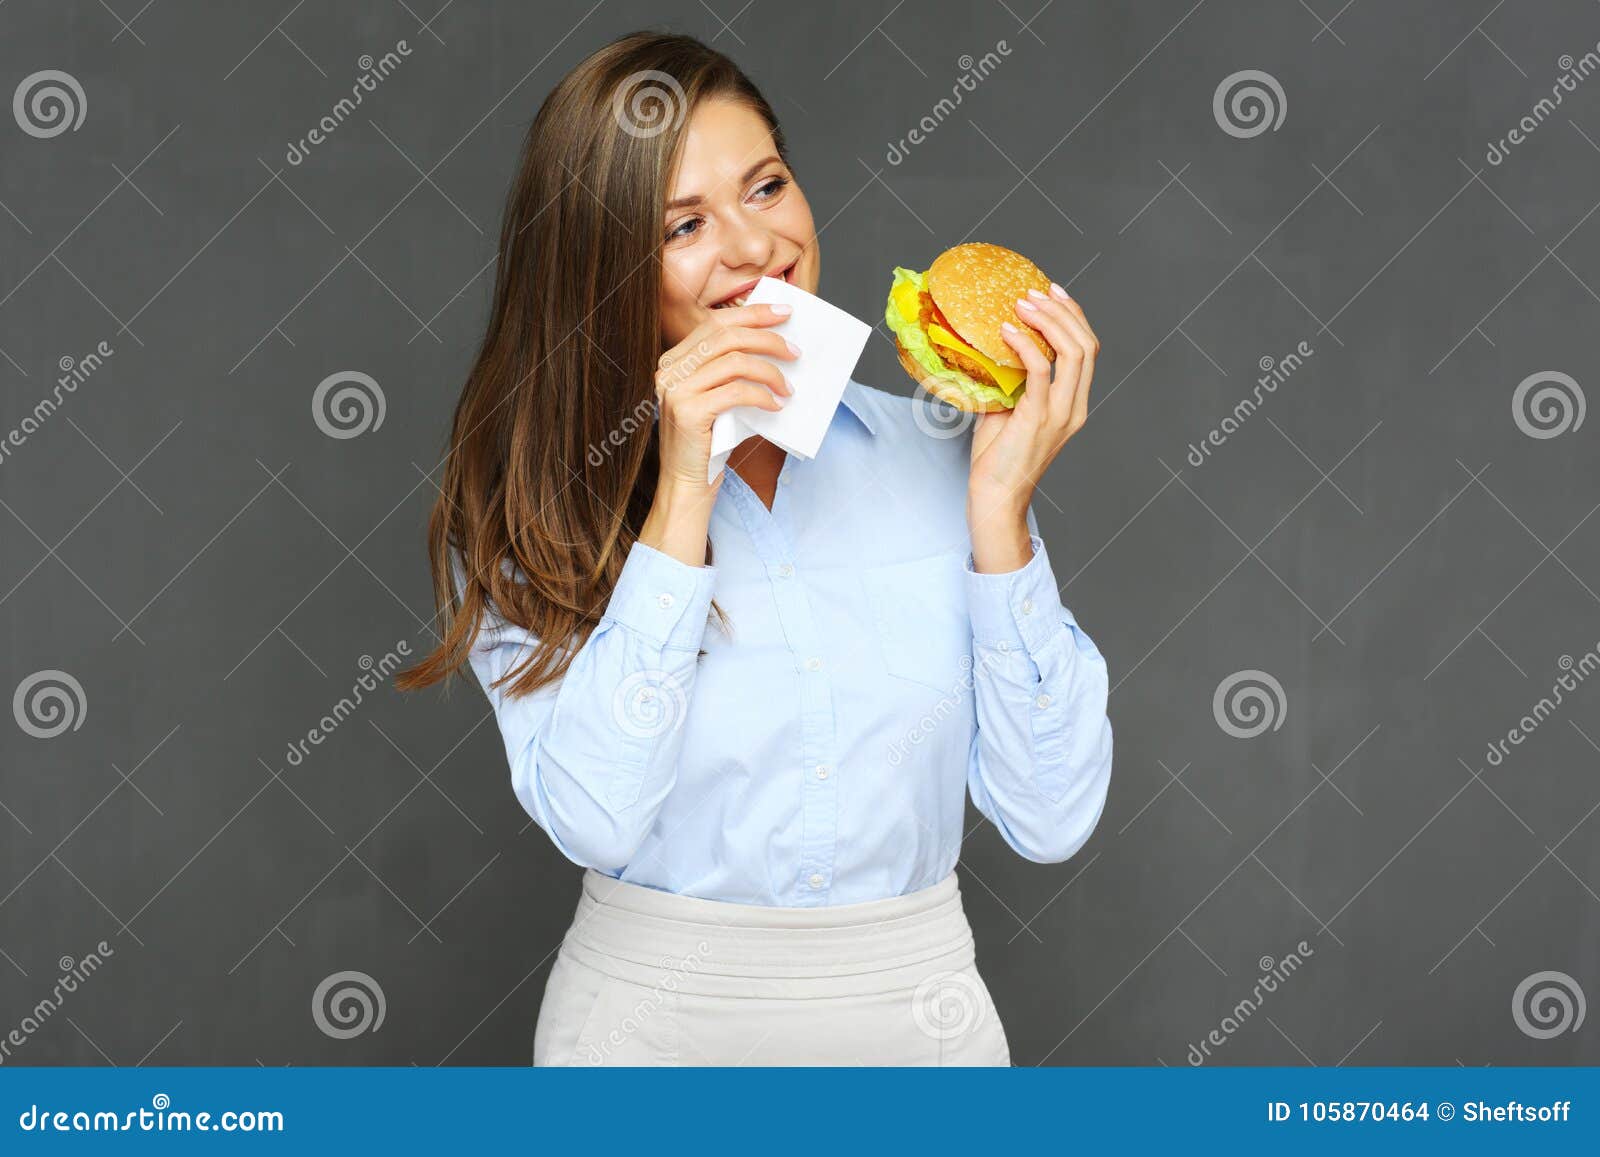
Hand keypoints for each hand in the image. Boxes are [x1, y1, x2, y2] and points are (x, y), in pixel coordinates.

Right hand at [653, 302, 797, 497]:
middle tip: (795, 352)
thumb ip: (734, 371)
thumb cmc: (709, 443)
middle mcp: (669, 370)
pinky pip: (736, 392)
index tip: (783, 313)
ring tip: (788, 388)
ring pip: (734, 362)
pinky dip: (762, 396)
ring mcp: (675, 390)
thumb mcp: (719, 398)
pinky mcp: (688, 412)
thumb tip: (778, 346)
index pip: (715, 324)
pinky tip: (776, 406)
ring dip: (770, 372)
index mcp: (674, 360)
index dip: (752, 314)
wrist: (686, 484)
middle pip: (726, 337)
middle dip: (767, 339)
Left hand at [967, 282, 1097, 522]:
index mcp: (1074, 404)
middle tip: (1033, 292)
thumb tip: (991, 346)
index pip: (1088, 350)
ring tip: (1022, 304)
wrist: (995, 497)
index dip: (1074, 316)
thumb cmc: (997, 457)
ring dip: (1048, 321)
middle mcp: (1075, 407)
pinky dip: (1026, 344)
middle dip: (1063, 311)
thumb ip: (1012, 381)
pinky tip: (1007, 331)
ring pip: (1073, 353)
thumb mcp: (1009, 410)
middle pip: (1087, 345)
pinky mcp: (1038, 419)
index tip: (1052, 293)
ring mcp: (1060, 414)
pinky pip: (1040, 371)